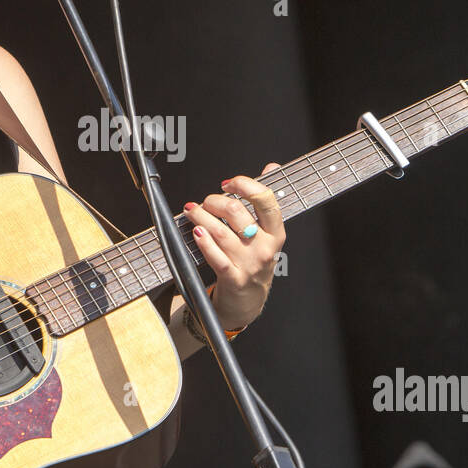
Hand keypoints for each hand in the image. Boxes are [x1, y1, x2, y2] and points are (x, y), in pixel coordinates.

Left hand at [183, 162, 285, 329]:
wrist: (248, 300)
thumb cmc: (254, 260)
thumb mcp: (267, 232)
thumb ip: (266, 200)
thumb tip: (271, 167)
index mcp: (276, 232)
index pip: (265, 200)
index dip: (244, 185)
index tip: (228, 183)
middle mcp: (265, 247)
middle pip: (237, 213)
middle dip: (214, 201)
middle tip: (204, 202)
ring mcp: (250, 264)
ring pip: (221, 232)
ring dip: (201, 217)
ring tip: (191, 211)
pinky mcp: (234, 279)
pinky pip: (216, 257)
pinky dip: (204, 242)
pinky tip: (196, 232)